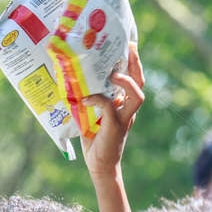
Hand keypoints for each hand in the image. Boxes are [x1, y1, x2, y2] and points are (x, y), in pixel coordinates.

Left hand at [82, 44, 144, 180]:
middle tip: (129, 49)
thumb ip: (88, 98)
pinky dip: (97, 99)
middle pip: (140, 84)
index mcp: (123, 105)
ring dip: (126, 82)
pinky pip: (110, 107)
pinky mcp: (115, 127)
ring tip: (113, 74)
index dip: (134, 64)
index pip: (134, 81)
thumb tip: (71, 78)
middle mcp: (128, 110)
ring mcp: (124, 118)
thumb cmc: (94, 140)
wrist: (100, 165)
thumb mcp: (90, 114)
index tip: (129, 46)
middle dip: (136, 65)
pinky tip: (85, 99)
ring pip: (137, 96)